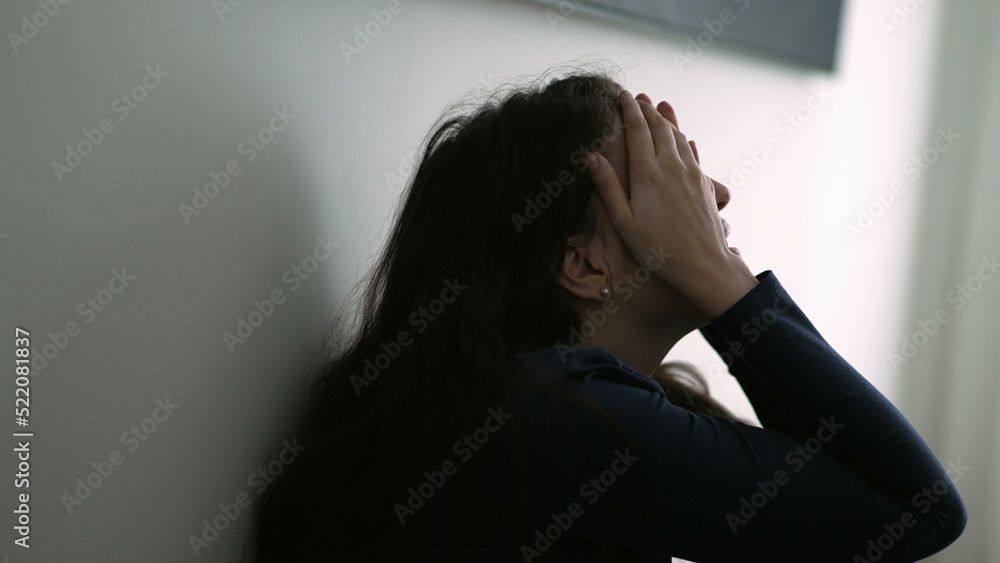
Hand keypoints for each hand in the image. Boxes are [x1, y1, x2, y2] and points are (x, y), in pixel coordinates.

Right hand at [587, 91, 756, 316]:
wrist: (704, 265)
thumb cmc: (658, 249)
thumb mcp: (624, 222)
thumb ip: (607, 186)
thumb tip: (591, 156)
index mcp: (647, 174)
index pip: (637, 130)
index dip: (629, 109)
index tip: (622, 95)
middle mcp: (672, 166)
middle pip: (659, 126)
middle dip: (647, 109)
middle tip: (637, 97)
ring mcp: (691, 173)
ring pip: (678, 136)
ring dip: (666, 119)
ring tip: (658, 106)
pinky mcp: (703, 183)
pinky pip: (692, 153)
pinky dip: (684, 139)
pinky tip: (684, 138)